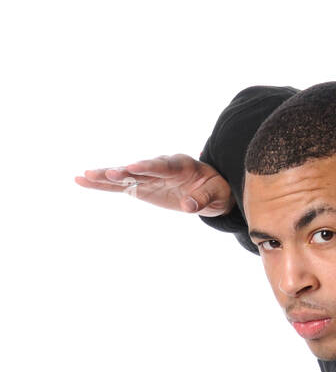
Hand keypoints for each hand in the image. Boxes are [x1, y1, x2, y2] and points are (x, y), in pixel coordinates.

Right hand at [74, 153, 234, 217]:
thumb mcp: (217, 195)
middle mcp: (160, 166)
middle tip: (107, 173)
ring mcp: (148, 175)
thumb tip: (188, 207)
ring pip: (125, 175)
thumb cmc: (216, 190)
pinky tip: (82, 181)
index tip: (133, 168)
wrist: (211, 188)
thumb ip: (202, 199)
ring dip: (105, 176)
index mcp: (181, 165)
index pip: (162, 165)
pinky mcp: (140, 186)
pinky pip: (120, 185)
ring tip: (84, 177)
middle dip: (123, 171)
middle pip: (139, 168)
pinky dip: (102, 184)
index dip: (148, 166)